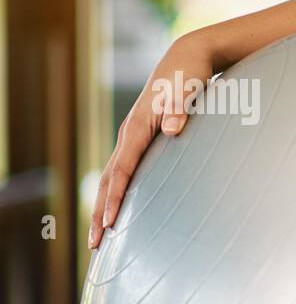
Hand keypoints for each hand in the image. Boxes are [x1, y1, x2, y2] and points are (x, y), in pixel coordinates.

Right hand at [88, 32, 215, 248]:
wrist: (188, 58)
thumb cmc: (191, 73)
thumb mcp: (189, 87)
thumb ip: (181, 107)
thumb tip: (171, 130)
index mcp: (138, 126)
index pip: (123, 169)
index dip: (115, 197)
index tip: (110, 222)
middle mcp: (131, 134)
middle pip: (108, 180)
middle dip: (100, 213)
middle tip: (95, 244)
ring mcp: (134, 138)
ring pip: (112, 179)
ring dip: (104, 208)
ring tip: (99, 238)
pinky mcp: (143, 140)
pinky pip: (125, 173)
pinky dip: (117, 195)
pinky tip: (119, 213)